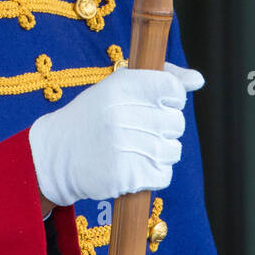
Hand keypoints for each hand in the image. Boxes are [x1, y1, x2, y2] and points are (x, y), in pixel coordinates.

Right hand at [28, 60, 203, 207]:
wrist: (56, 155)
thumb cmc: (94, 117)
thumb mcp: (118, 88)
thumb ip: (160, 79)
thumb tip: (198, 79)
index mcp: (121, 85)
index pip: (172, 88)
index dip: (172, 99)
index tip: (157, 104)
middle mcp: (121, 113)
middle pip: (177, 123)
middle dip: (165, 129)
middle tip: (141, 131)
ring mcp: (122, 146)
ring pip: (173, 151)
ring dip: (161, 154)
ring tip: (137, 150)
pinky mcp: (124, 175)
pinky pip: (163, 175)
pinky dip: (154, 174)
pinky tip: (135, 166)